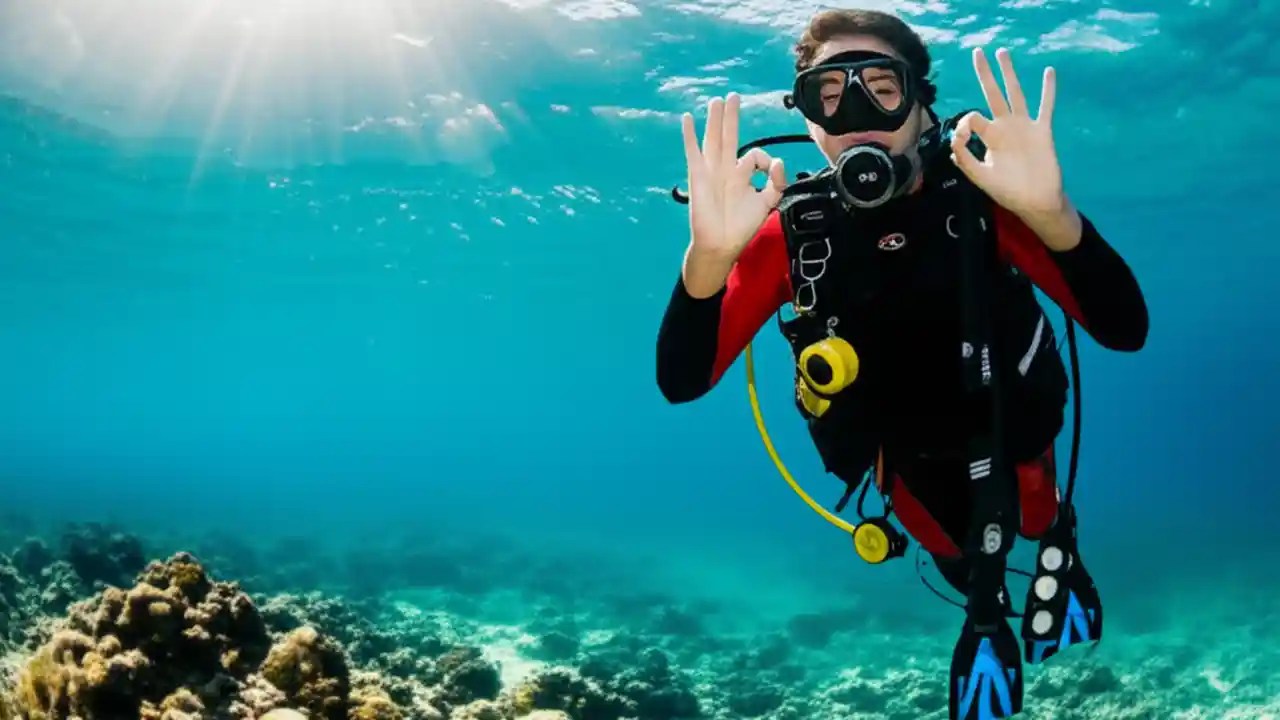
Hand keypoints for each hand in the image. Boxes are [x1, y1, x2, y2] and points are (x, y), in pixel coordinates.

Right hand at [679, 93, 787, 295]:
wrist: (721, 244)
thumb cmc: (740, 227)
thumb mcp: (767, 202)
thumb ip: (776, 182)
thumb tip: (779, 162)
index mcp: (741, 175)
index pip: (754, 155)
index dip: (766, 159)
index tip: (772, 170)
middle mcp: (726, 169)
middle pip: (729, 136)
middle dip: (732, 117)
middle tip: (733, 96)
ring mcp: (711, 171)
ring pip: (713, 139)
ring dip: (715, 119)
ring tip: (717, 101)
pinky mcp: (698, 176)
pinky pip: (693, 152)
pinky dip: (689, 135)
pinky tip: (687, 119)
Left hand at [950, 48, 1071, 220]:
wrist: (1035, 201)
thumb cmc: (1008, 190)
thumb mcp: (980, 177)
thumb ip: (965, 159)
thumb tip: (955, 139)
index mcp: (989, 137)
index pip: (972, 119)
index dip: (964, 124)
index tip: (962, 138)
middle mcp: (1005, 127)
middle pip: (992, 94)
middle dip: (985, 74)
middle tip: (977, 52)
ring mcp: (1024, 126)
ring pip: (1015, 93)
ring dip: (1009, 73)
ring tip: (1002, 52)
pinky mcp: (1042, 130)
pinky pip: (1045, 106)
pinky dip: (1048, 89)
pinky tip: (1049, 71)